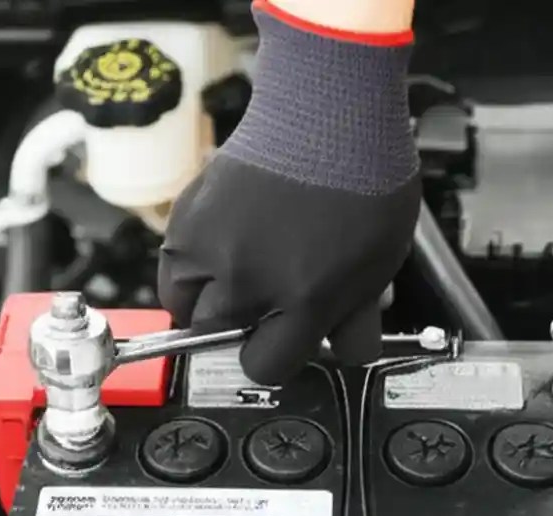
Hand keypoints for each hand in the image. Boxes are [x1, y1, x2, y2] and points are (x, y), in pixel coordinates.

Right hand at [157, 0, 419, 384]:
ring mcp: (211, 249)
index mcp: (304, 302)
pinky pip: (172, 262)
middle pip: (216, 336)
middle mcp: (250, 282)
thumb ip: (357, 316)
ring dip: (203, 297)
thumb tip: (349, 351)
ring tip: (232, 272)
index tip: (277, 342)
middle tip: (259, 303)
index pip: (264, 366)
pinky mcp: (186, 218)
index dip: (272, 356)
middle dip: (237, 326)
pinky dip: (189, 262)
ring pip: (183, 304)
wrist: (328, 112)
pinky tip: (220, 242)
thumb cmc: (365, 180)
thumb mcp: (380, 262)